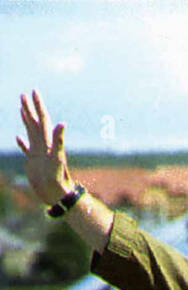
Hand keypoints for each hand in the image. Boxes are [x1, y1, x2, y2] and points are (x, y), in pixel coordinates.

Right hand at [17, 89, 73, 205]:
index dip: (38, 105)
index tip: (34, 91)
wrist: (55, 194)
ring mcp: (38, 153)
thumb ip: (59, 140)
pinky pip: (26, 149)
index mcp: (47, 141)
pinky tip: (18, 138)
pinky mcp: (33, 162)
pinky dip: (22, 142)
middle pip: (35, 122)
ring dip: (26, 120)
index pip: (42, 119)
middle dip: (30, 108)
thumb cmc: (57, 178)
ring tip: (21, 109)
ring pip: (30, 132)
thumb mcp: (57, 158)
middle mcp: (43, 145)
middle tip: (24, 94)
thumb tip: (62, 123)